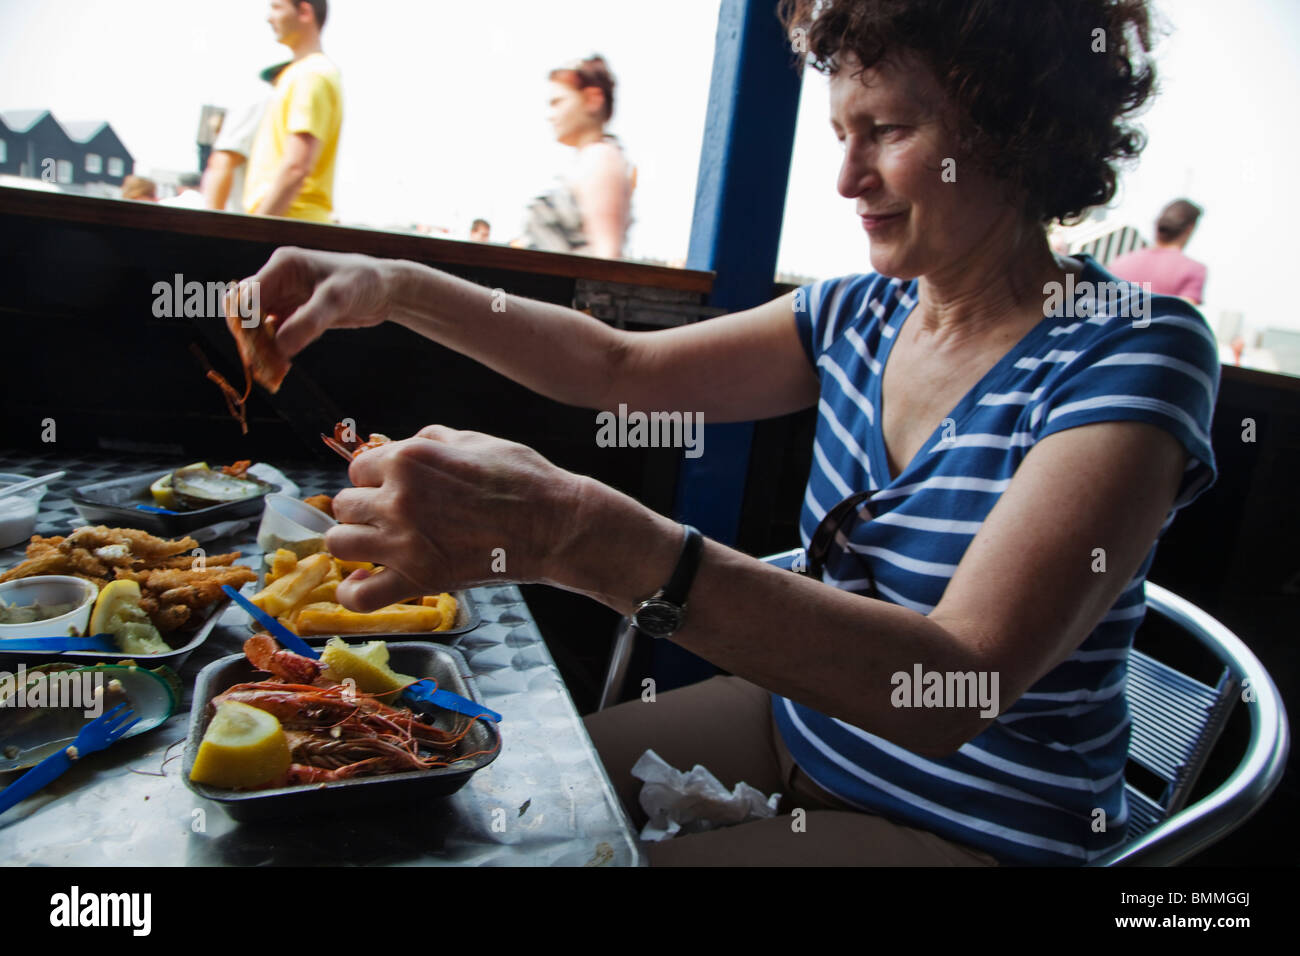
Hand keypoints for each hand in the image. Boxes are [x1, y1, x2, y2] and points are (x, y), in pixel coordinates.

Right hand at [231, 247, 392, 359]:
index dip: (246, 325)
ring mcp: (284, 297)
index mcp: (283, 266)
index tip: (258, 351)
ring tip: (272, 373)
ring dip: (260, 349)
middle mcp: (278, 280)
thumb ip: (309, 321)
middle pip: (246, 312)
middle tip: (264, 368)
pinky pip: (272, 335)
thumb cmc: (364, 283)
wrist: (385, 289)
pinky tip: (281, 368)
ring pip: (257, 326)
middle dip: (251, 340)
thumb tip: (279, 347)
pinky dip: (273, 351)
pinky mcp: (293, 315)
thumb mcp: (337, 299)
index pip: (247, 297)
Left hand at [324, 425, 586, 610]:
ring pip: (339, 543)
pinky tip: (360, 584)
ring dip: (352, 543)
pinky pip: (359, 595)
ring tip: (372, 546)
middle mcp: (398, 499)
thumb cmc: (522, 479)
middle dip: (362, 509)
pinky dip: (352, 593)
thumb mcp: (474, 440)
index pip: (358, 468)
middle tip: (386, 518)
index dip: (373, 478)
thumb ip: (429, 440)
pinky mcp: (418, 580)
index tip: (387, 489)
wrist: (554, 524)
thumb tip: (402, 447)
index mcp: (408, 460)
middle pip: (343, 504)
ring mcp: (404, 543)